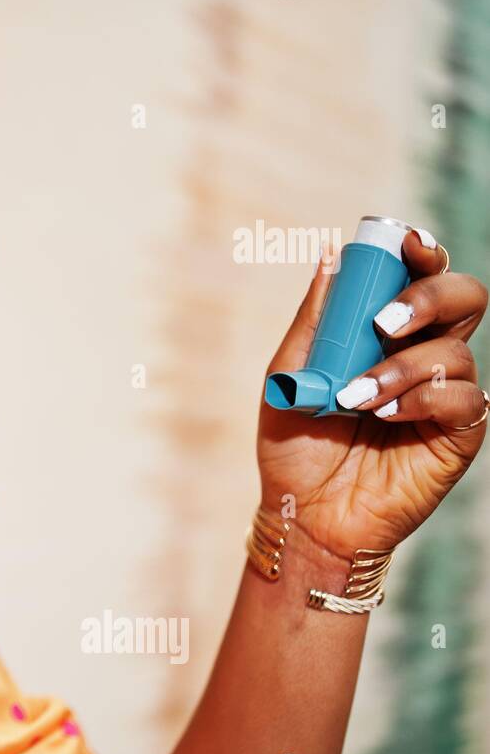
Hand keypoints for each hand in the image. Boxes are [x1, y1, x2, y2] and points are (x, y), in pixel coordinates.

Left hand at [258, 231, 487, 560]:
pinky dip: (422, 398)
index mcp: (384, 334)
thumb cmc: (294, 444)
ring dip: (401, 367)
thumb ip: (314, 320)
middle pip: (464, 297)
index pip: (420, 277)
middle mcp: (422, 355)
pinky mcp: (458, 434)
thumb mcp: (288, 374)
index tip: (407, 242)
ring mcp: (444, 394)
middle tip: (383, 323)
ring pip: (456, 350)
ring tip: (354, 396)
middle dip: (429, 296)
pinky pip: (464, 398)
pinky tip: (385, 415)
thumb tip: (330, 257)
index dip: (423, 252)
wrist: (301, 512)